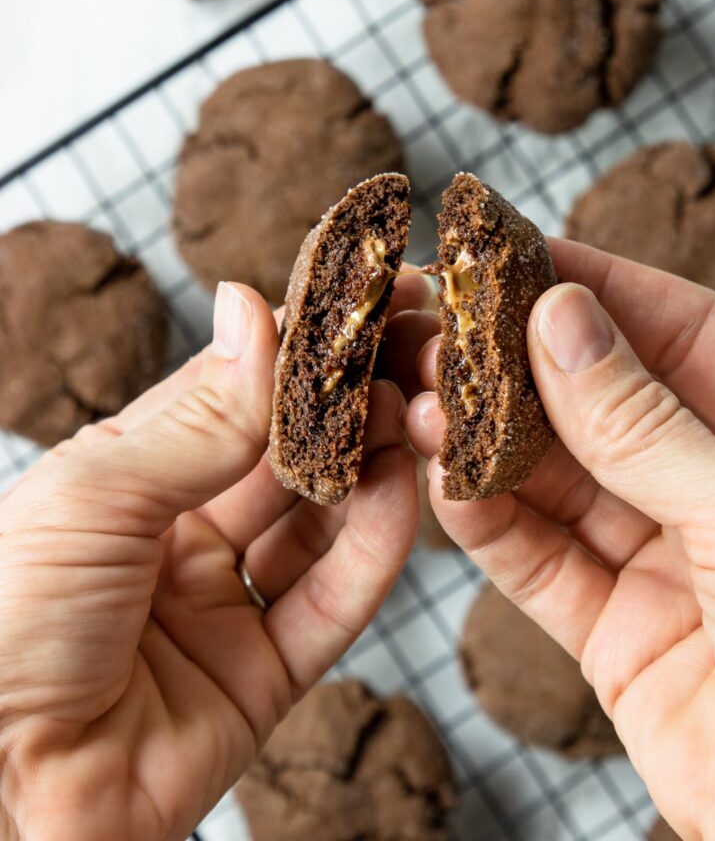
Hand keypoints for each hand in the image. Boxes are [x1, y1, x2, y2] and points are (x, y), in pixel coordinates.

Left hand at [0, 279, 421, 840]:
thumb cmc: (4, 624)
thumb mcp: (96, 496)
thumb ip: (195, 417)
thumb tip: (250, 306)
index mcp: (133, 476)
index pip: (233, 391)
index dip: (298, 343)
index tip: (360, 295)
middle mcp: (185, 533)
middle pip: (289, 453)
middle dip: (351, 400)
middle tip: (412, 347)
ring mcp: (226, 603)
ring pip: (322, 523)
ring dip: (373, 465)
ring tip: (417, 411)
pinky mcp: (263, 676)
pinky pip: (332, 603)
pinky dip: (374, 548)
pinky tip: (406, 490)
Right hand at [407, 238, 714, 840]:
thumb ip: (645, 423)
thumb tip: (561, 320)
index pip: (676, 329)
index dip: (595, 285)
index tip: (514, 253)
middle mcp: (712, 485)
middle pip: (597, 398)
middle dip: (516, 361)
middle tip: (440, 324)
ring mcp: (657, 555)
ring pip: (553, 476)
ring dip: (484, 438)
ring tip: (424, 400)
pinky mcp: (610, 627)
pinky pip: (535, 561)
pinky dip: (485, 523)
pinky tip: (444, 483)